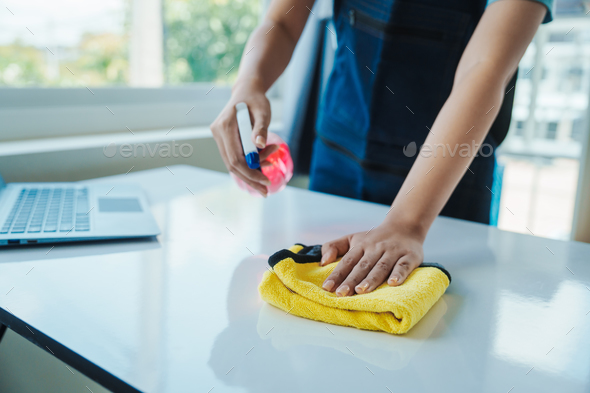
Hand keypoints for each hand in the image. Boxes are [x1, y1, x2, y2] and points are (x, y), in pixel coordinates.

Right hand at [210, 79, 274, 196]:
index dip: (250, 173)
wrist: (247, 91)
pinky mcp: (224, 140)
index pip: (235, 159)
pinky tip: (263, 162)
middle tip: (266, 191)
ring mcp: (219, 137)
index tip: (265, 181)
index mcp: (225, 127)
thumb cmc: (256, 99)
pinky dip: (250, 162)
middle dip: (250, 179)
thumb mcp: (263, 111)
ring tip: (271, 161)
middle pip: (232, 165)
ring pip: (233, 163)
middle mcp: (218, 133)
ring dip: (252, 169)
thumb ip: (261, 127)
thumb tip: (259, 145)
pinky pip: (235, 157)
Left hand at [320, 224, 424, 295]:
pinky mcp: (409, 256)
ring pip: (381, 266)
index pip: (347, 261)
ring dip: (371, 279)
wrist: (404, 226)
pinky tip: (393, 283)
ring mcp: (393, 252)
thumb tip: (322, 262)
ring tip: (362, 290)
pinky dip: (399, 274)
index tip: (327, 287)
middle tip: (342, 293)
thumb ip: (334, 247)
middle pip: (362, 266)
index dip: (337, 274)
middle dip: (351, 280)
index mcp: (361, 245)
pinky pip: (404, 265)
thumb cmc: (374, 238)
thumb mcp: (352, 238)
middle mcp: (376, 248)